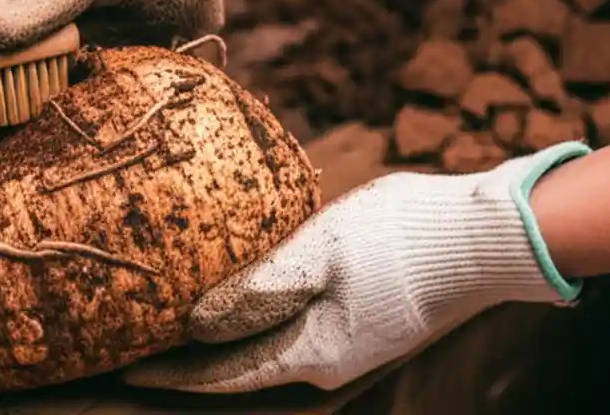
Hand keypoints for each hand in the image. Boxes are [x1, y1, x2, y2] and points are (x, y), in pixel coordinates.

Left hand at [123, 142, 589, 392]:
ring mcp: (351, 347)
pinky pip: (294, 334)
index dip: (170, 375)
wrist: (487, 235)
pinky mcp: (366, 323)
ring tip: (176, 330)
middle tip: (137, 349)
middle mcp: (329, 364)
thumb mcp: (316, 253)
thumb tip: (193, 325)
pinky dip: (256, 326)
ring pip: (267, 353)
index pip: (222, 375)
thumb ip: (254, 292)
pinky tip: (242, 303)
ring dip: (222, 347)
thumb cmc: (400, 237)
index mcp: (313, 355)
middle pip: (240, 372)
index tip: (122, 370)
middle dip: (189, 365)